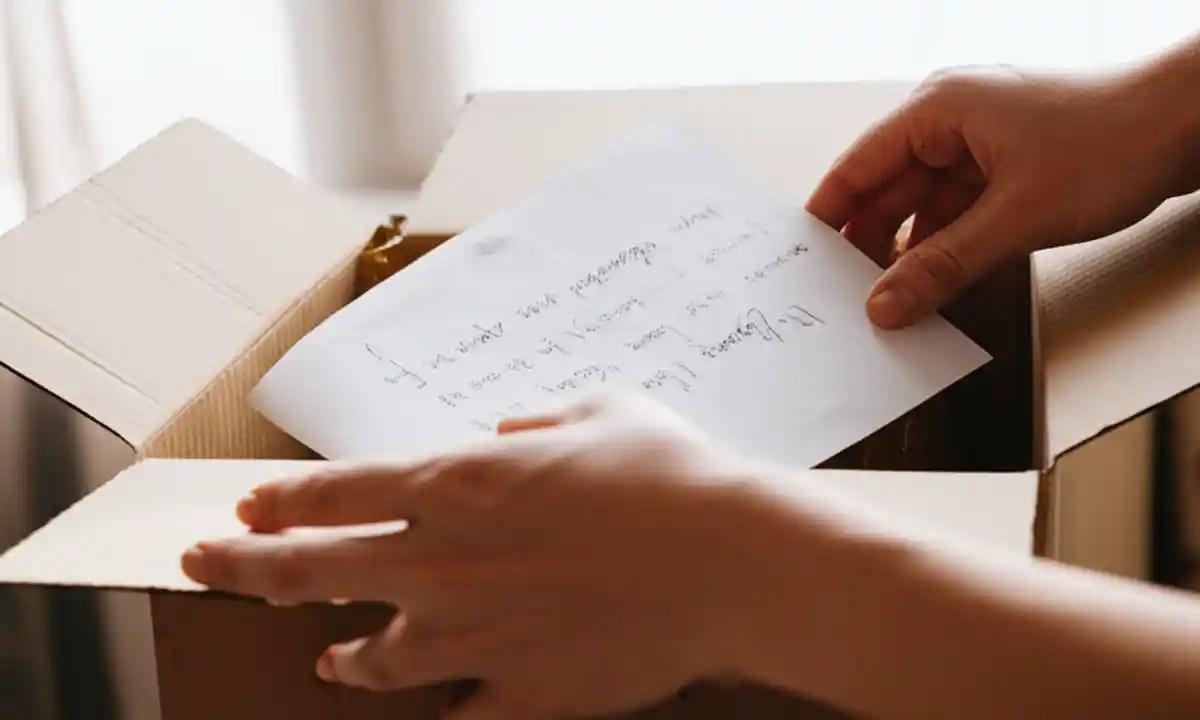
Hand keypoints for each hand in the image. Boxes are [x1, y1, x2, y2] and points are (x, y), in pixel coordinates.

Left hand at [181, 392, 779, 718]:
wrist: (732, 562)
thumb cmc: (671, 476)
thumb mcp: (600, 411)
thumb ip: (538, 422)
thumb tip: (508, 433)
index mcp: (455, 484)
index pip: (329, 493)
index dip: (277, 502)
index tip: (250, 507)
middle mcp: (443, 562)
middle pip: (306, 574)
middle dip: (241, 569)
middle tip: (204, 566)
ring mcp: (474, 637)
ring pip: (369, 659)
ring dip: (341, 657)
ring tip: (327, 661)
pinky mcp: (521, 693)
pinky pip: (457, 716)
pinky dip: (439, 713)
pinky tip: (434, 713)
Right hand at [809, 64, 1199, 328]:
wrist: (1193, 120)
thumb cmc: (1112, 142)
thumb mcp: (1015, 218)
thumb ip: (942, 267)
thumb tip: (884, 306)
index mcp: (938, 110)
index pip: (858, 168)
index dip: (828, 217)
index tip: (803, 263)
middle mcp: (952, 121)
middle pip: (889, 191)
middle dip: (872, 246)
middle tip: (850, 301)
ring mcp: (984, 144)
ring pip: (927, 208)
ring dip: (916, 253)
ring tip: (897, 304)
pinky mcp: (1012, 166)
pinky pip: (963, 212)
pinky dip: (953, 247)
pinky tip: (943, 287)